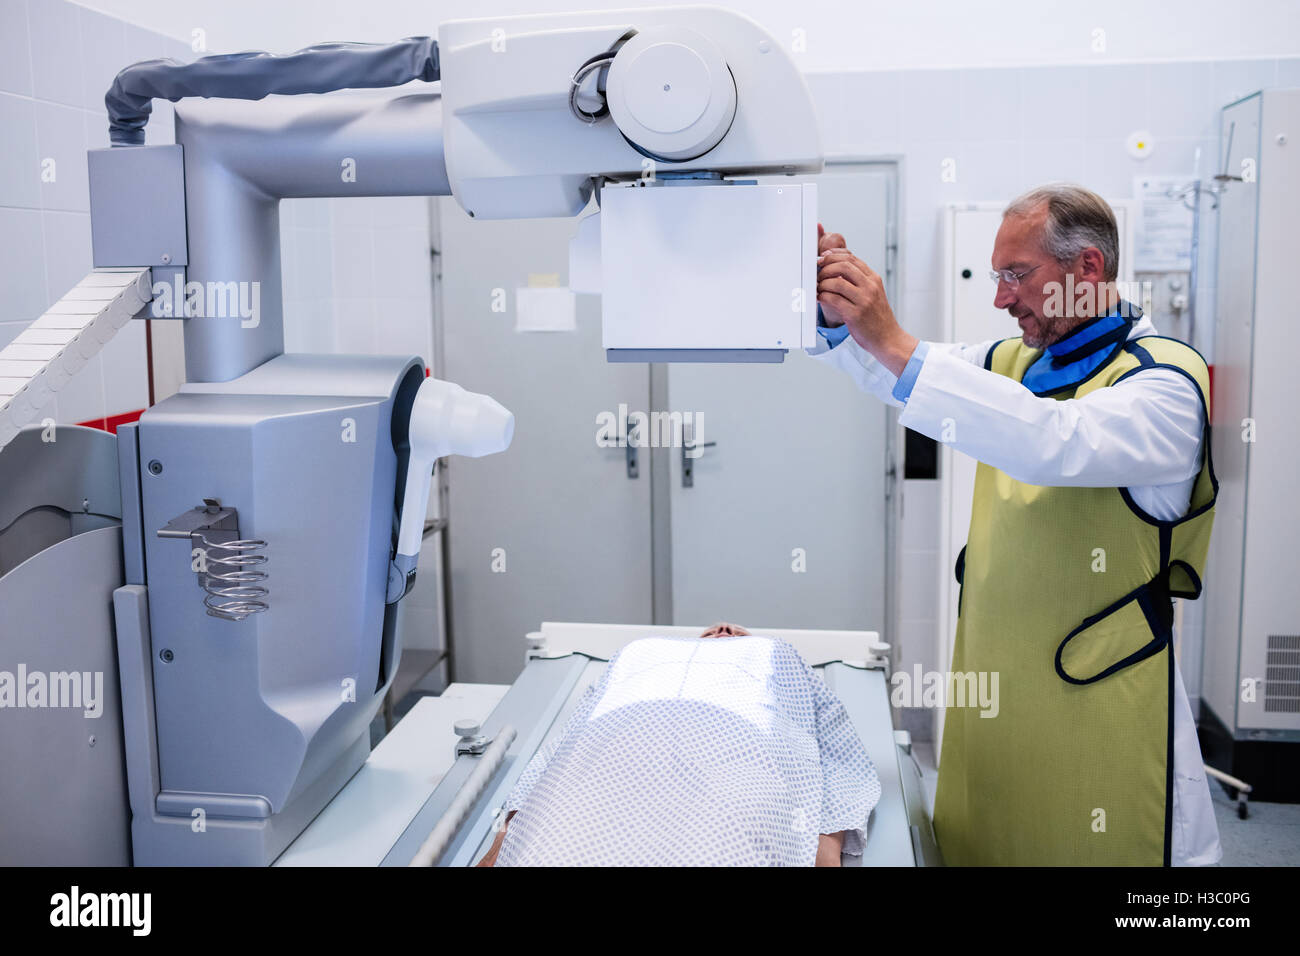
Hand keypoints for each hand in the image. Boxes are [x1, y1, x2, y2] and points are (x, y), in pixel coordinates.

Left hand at [816, 242, 917, 376]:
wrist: (888, 338)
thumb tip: (836, 268)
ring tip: (818, 288)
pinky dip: (823, 297)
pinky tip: (820, 298)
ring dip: (823, 283)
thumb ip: (859, 281)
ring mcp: (864, 300)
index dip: (833, 256)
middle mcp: (870, 287)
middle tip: (818, 273)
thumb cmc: (877, 318)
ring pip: (837, 283)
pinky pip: (834, 300)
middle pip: (843, 266)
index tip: (823, 258)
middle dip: (826, 267)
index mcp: (874, 279)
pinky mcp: (855, 314)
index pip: (851, 258)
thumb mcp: (873, 293)